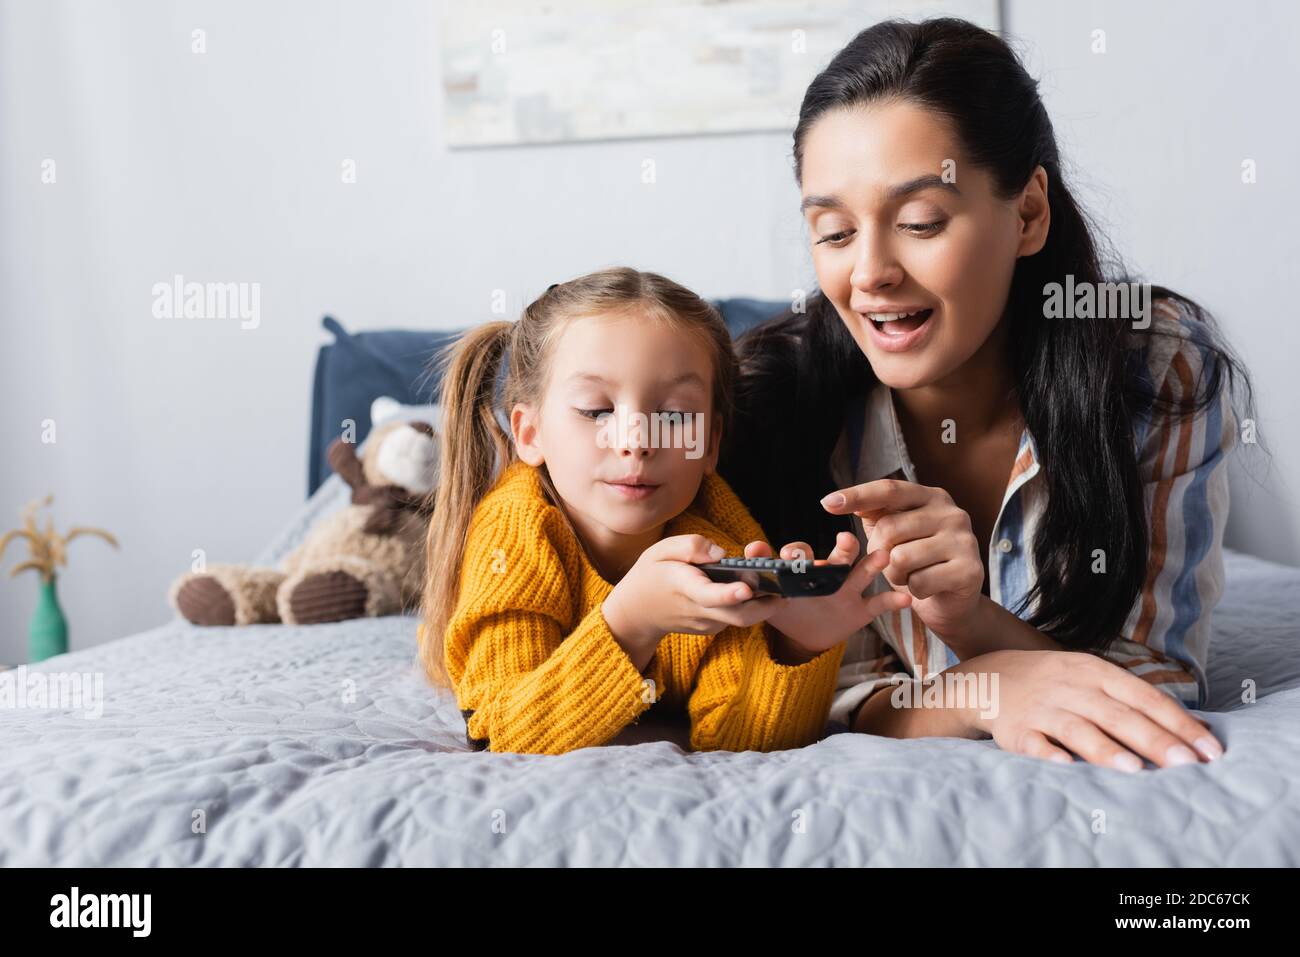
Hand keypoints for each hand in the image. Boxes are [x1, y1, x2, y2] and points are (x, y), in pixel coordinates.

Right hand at [601, 534, 775, 657]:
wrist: (636, 613)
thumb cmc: (650, 575)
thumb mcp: (660, 550)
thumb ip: (690, 546)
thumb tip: (719, 553)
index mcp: (686, 588)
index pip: (711, 595)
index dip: (731, 593)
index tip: (748, 587)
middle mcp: (700, 611)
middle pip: (739, 616)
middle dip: (767, 606)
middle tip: (789, 590)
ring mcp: (707, 623)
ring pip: (742, 618)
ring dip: (763, 605)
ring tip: (781, 586)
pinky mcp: (713, 627)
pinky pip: (736, 617)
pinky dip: (750, 605)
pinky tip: (758, 590)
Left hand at [741, 534, 910, 658]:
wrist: (805, 635)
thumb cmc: (787, 609)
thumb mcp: (769, 599)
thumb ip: (759, 583)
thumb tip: (746, 564)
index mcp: (803, 569)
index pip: (800, 554)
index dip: (796, 553)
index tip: (790, 555)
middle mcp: (828, 574)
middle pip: (837, 556)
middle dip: (842, 548)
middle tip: (845, 540)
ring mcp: (846, 590)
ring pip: (860, 573)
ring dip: (873, 564)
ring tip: (883, 556)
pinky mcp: (860, 610)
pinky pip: (878, 605)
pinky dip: (892, 601)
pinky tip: (905, 598)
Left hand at [821, 479, 982, 639]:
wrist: (953, 601)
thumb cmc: (918, 562)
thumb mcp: (896, 533)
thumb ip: (875, 514)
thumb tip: (836, 500)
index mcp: (932, 497)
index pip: (889, 490)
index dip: (857, 495)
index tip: (826, 503)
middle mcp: (952, 513)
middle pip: (889, 528)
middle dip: (879, 553)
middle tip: (892, 563)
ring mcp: (964, 540)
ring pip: (901, 558)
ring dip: (895, 575)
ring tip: (910, 575)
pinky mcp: (969, 570)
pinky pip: (919, 582)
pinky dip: (913, 590)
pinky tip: (927, 587)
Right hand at [965, 649, 1224, 768]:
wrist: (992, 676)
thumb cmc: (1059, 683)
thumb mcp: (1096, 678)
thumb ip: (1139, 702)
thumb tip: (1197, 729)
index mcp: (1097, 673)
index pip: (1145, 697)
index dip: (1179, 723)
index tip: (1210, 750)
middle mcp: (1073, 688)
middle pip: (1118, 714)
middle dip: (1154, 739)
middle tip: (1186, 765)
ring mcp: (1044, 708)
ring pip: (1078, 728)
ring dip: (1105, 749)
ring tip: (1134, 770)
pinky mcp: (1016, 729)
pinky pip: (1034, 742)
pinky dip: (1048, 754)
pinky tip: (1065, 767)